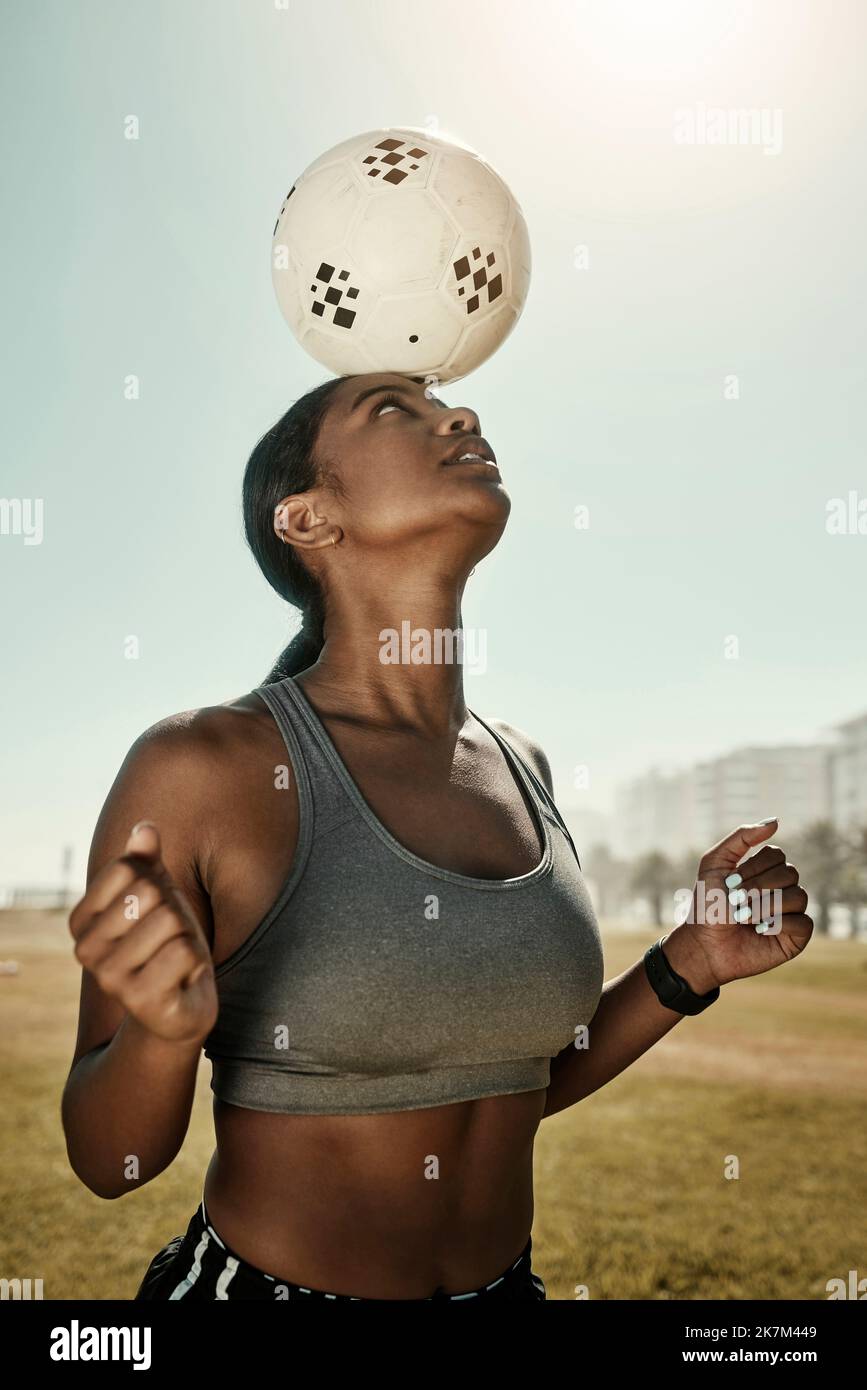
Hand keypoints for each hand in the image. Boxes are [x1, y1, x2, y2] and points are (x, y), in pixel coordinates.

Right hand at [69, 821, 217, 1044]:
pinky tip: (184, 979)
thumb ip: (147, 864)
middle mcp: (86, 951)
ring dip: (187, 937)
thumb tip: (145, 828)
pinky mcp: (140, 1001)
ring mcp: (110, 979)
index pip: (129, 868)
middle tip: (170, 940)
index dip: (157, 884)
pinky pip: (184, 952)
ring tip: (176, 960)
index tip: (154, 913)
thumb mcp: (158, 897)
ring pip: (170, 921)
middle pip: (151, 893)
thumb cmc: (165, 943)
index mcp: (80, 921)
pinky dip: (195, 961)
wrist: (178, 1007)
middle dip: (175, 912)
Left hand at [673, 819, 812, 990]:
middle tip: (735, 902)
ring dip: (764, 906)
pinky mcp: (796, 937)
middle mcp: (783, 888)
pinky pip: (804, 923)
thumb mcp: (715, 863)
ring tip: (743, 918)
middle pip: (789, 873)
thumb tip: (776, 821)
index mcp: (766, 869)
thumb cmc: (708, 904)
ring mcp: (792, 912)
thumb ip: (741, 838)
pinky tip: (759, 930)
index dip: (753, 868)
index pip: (777, 855)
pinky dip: (778, 924)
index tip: (728, 884)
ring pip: (798, 896)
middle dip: (757, 888)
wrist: (703, 944)